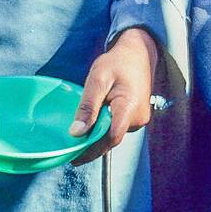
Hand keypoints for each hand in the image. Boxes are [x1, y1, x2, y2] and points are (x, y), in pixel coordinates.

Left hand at [69, 28, 157, 165]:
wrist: (139, 53)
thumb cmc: (117, 63)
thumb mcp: (97, 79)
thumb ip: (87, 106)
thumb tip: (76, 133)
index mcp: (129, 107)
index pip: (110, 139)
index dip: (91, 151)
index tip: (73, 158)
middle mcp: (138, 117)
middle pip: (111, 139)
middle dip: (91, 143)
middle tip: (70, 144)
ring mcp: (140, 119)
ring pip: (114, 134)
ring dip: (98, 132)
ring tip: (84, 124)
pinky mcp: (138, 117)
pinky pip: (118, 127)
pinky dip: (105, 126)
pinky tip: (96, 117)